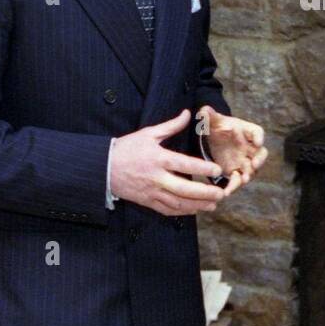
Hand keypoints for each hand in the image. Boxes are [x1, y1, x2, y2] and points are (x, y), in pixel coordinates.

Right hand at [110, 109, 226, 215]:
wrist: (103, 167)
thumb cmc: (127, 148)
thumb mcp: (148, 133)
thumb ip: (171, 126)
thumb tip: (188, 114)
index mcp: (159, 158)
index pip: (184, 164)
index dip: (202, 169)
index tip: (217, 170)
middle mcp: (157, 177)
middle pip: (184, 189)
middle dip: (204, 193)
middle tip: (221, 194)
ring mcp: (152, 192)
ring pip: (178, 203)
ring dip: (197, 206)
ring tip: (213, 205)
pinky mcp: (147, 201)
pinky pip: (167, 210)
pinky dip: (182, 212)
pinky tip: (194, 210)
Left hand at [198, 105, 267, 194]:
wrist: (214, 138)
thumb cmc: (218, 126)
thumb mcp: (212, 120)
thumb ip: (209, 115)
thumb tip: (203, 110)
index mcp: (247, 131)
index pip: (257, 132)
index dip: (259, 137)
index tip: (258, 141)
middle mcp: (250, 147)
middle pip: (261, 154)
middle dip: (260, 160)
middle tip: (255, 165)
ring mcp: (244, 161)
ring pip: (251, 170)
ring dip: (248, 175)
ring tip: (243, 180)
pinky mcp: (235, 172)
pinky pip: (237, 180)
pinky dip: (233, 186)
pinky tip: (226, 192)